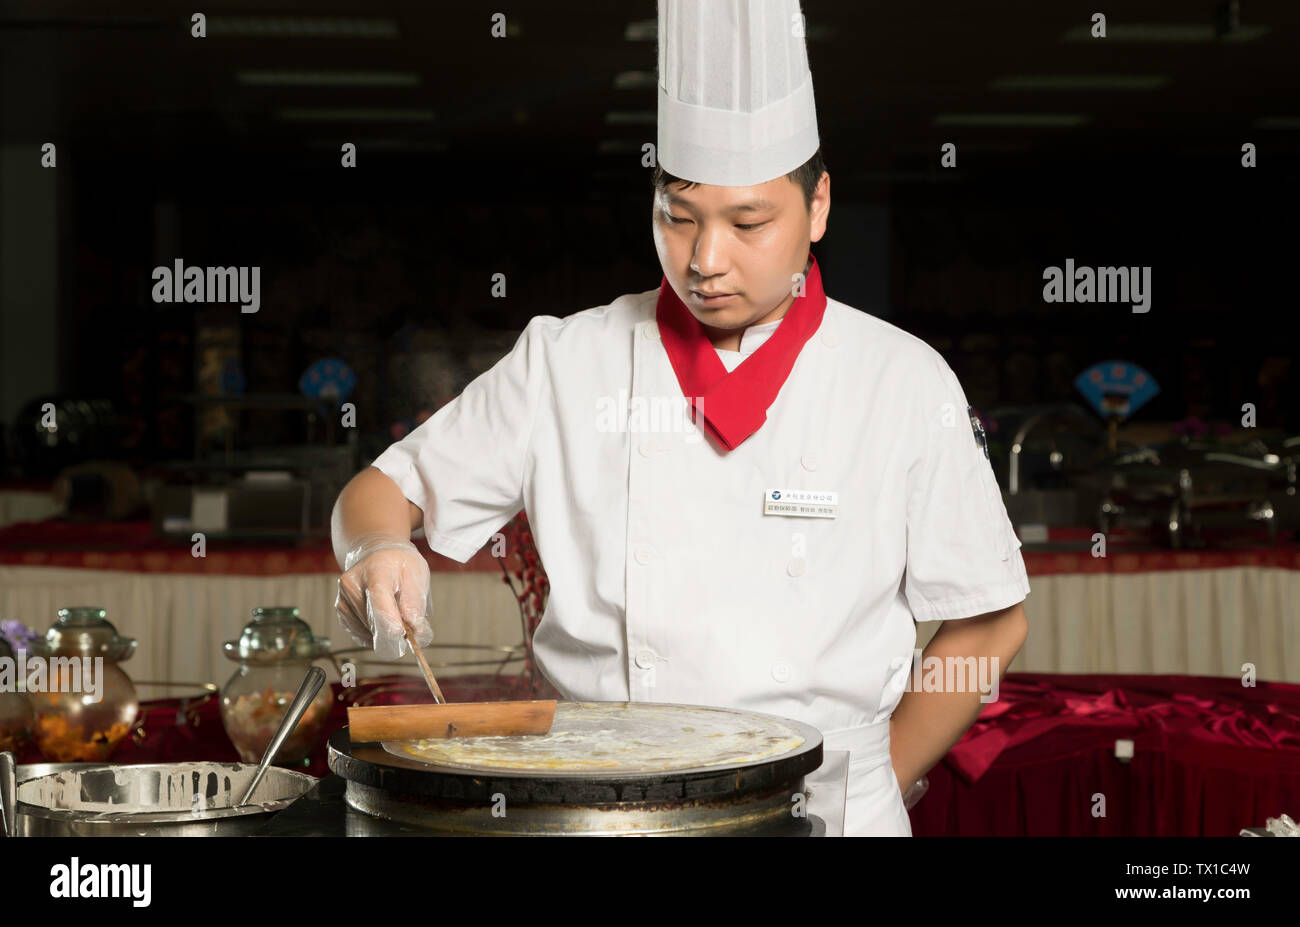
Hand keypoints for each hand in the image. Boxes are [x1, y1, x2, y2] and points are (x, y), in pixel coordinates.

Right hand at [335, 535, 434, 659]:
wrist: (378, 555)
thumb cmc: (399, 564)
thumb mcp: (416, 573)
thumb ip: (415, 601)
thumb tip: (414, 628)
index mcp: (375, 570)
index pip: (378, 598)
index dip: (390, 619)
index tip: (402, 633)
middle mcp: (352, 583)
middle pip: (372, 618)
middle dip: (393, 629)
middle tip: (410, 630)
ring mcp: (343, 597)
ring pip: (366, 629)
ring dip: (384, 633)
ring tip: (396, 618)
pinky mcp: (341, 609)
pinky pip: (358, 632)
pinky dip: (373, 634)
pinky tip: (383, 624)